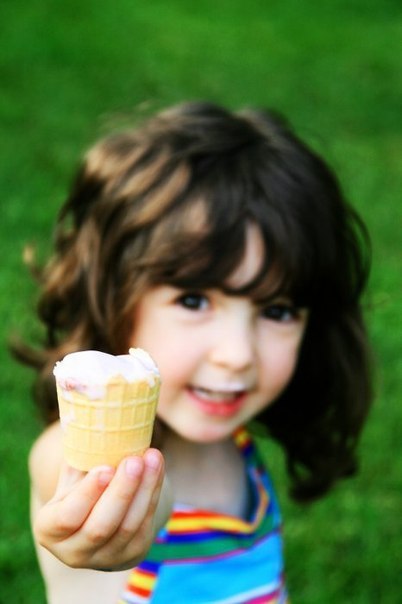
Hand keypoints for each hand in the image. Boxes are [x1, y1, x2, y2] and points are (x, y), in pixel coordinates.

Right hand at [33, 449, 169, 570]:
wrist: (102, 514)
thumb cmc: (82, 484)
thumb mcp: (72, 473)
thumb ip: (78, 454)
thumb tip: (87, 417)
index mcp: (49, 530)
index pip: (67, 517)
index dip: (88, 494)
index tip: (106, 467)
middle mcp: (73, 552)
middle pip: (100, 526)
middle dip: (121, 491)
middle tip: (134, 460)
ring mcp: (105, 559)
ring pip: (128, 526)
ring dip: (144, 490)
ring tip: (153, 457)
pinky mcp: (132, 554)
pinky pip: (145, 524)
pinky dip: (153, 493)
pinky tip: (157, 467)